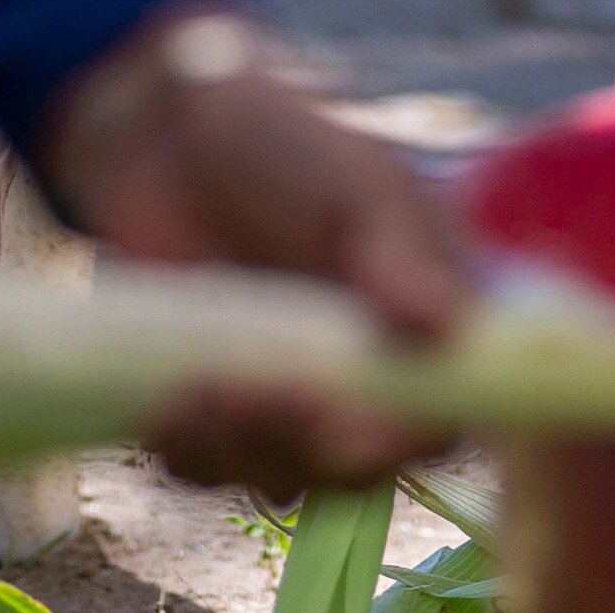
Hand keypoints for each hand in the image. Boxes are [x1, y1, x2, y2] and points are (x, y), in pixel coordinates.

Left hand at [42, 4, 477, 499]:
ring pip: (285, 475)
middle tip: (247, 398)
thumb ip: (400, 252)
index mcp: (430, 323)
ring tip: (194, 387)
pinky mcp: (225, 413)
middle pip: (362, 465)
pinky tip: (165, 401)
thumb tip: (449, 329)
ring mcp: (297, 400)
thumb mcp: (356, 184)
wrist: (169, 139)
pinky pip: (214, 468)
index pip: (442, 411)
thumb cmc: (285, 147)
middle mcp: (373, 377)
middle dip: (304, 445)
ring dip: (239, 450)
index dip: (400, 435)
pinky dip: (189, 450)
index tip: (346, 425)